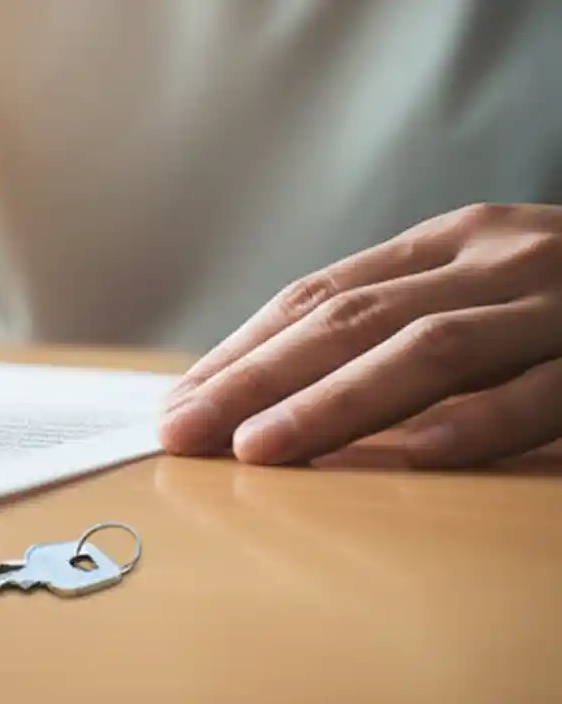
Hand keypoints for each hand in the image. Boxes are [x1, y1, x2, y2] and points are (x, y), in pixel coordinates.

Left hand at [160, 203, 561, 467]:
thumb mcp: (478, 284)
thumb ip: (395, 318)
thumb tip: (272, 382)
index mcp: (450, 244)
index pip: (317, 296)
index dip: (242, 350)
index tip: (179, 402)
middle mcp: (494, 262)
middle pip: (348, 321)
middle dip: (255, 380)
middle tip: (183, 430)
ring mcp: (557, 307)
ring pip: (426, 352)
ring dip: (334, 403)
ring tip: (260, 450)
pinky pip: (538, 396)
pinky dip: (471, 427)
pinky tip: (407, 459)